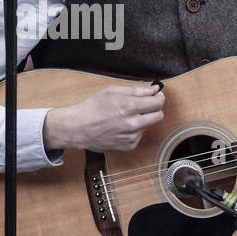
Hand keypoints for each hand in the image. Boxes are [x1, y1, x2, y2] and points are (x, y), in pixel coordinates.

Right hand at [43, 84, 164, 152]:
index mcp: (129, 107)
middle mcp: (133, 123)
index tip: (155, 95)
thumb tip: (154, 89)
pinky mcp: (129, 145)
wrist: (78, 128)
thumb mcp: (112, 91)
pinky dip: (134, 130)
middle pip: (159, 116)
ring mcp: (132, 136)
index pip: (158, 103)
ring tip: (124, 116)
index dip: (158, 97)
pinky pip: (139, 135)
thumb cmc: (92, 108)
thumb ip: (136, 90)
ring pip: (148, 125)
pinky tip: (121, 126)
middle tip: (144, 105)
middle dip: (154, 109)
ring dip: (142, 119)